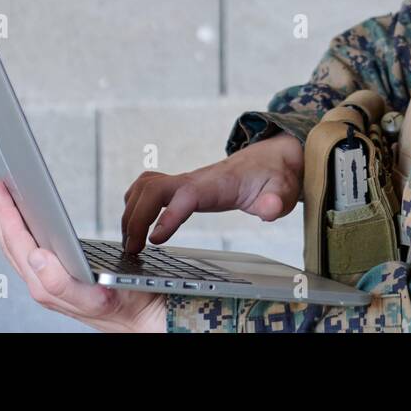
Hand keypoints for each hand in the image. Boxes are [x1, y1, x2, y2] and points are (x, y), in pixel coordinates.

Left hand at [0, 179, 165, 332]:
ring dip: (5, 221)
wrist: (143, 320)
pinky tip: (21, 223)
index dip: (6, 214)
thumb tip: (35, 256)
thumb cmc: (127, 307)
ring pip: (16, 249)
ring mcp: (46, 284)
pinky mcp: (55, 280)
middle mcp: (41, 286)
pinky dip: (19, 232)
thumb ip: (61, 284)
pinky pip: (27, 253)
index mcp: (47, 287)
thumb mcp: (98, 298)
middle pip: (11, 244)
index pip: (18, 243)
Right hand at [121, 131, 304, 253]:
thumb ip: (275, 201)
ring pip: (145, 187)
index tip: (154, 240)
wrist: (271, 159)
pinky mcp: (181, 186)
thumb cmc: (273, 177)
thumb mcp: (282, 191)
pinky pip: (147, 188)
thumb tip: (269, 209)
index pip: (186, 195)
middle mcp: (195, 179)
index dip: (168, 215)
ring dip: (130, 213)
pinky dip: (134, 205)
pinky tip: (133, 226)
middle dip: (136, 218)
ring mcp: (185, 181)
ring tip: (129, 243)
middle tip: (132, 251)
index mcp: (217, 184)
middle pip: (153, 189)